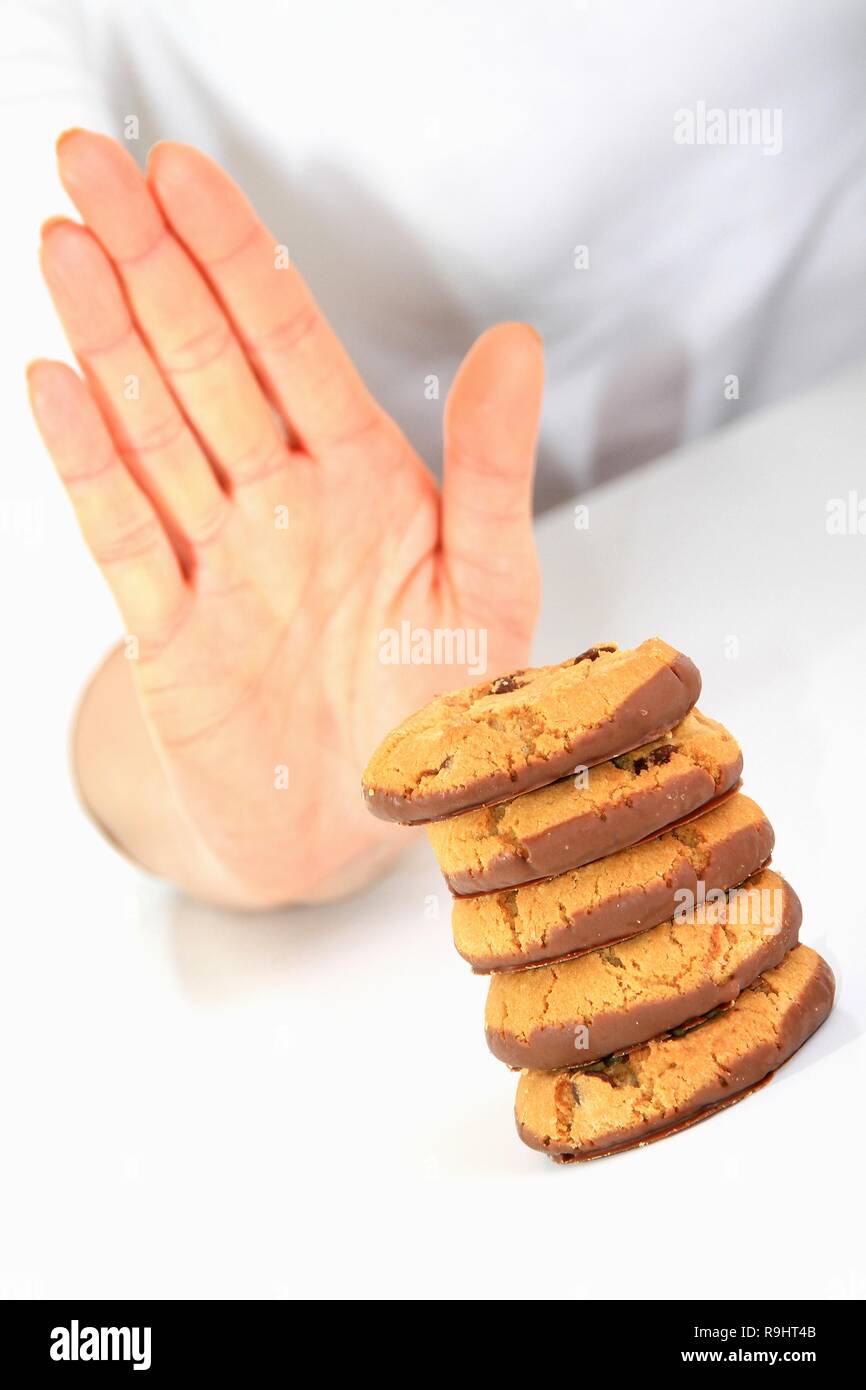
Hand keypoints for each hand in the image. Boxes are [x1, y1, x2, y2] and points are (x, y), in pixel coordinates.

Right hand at [28, 131, 543, 906]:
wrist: (369, 827)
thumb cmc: (439, 710)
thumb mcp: (491, 587)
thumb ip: (495, 471)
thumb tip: (518, 343)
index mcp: (363, 479)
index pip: (289, 344)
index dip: (237, 257)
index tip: (184, 175)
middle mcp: (280, 503)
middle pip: (203, 363)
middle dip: (149, 262)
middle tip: (91, 163)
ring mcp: (217, 562)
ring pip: (152, 428)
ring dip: (107, 337)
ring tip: (64, 243)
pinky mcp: (170, 635)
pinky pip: (123, 536)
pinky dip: (89, 464)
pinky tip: (56, 381)